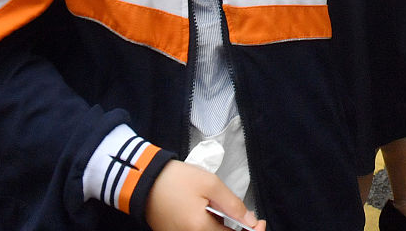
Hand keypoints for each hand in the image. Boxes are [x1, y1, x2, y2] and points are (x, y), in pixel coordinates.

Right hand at [145, 160, 263, 230]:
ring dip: (224, 230)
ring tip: (229, 214)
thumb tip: (250, 221)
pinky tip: (215, 216)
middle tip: (249, 218)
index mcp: (199, 229)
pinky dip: (211, 229)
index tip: (260, 222)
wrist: (145, 181)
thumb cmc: (178, 180)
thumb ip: (233, 204)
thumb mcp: (210, 184)